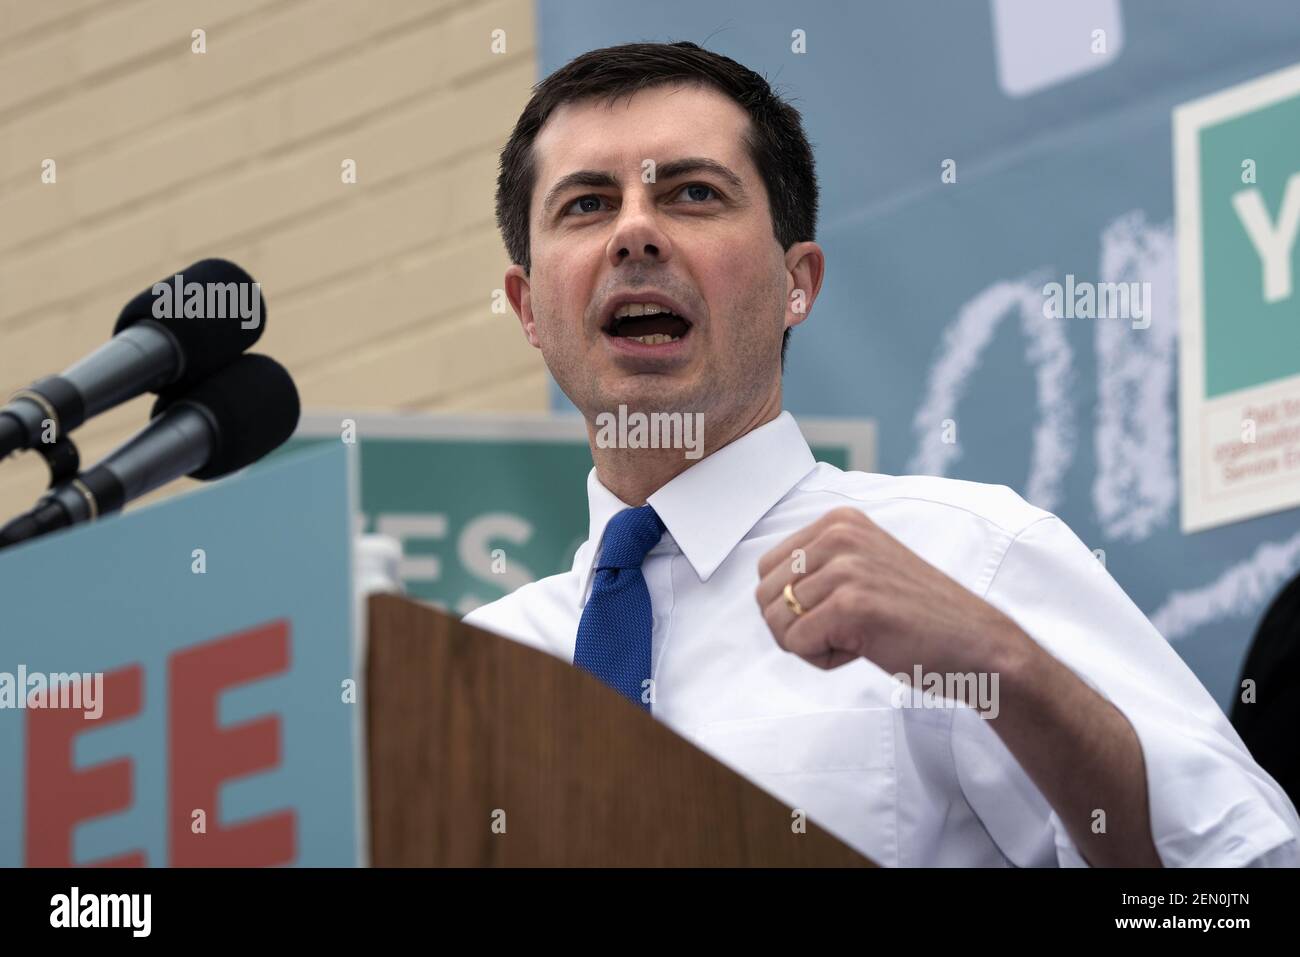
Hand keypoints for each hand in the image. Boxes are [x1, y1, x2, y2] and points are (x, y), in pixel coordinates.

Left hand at [755, 507, 1027, 681]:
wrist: (976, 644)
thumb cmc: (917, 615)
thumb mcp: (863, 566)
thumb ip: (818, 565)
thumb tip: (762, 588)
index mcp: (839, 521)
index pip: (767, 568)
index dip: (792, 604)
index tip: (837, 611)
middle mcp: (839, 535)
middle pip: (765, 596)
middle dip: (796, 626)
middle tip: (846, 631)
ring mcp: (845, 568)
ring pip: (778, 622)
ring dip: (812, 644)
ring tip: (857, 638)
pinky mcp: (851, 605)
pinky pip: (797, 644)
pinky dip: (823, 659)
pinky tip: (864, 649)